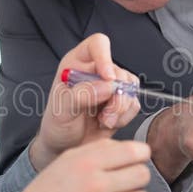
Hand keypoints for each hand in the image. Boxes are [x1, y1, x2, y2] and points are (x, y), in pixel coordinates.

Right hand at [23, 139, 151, 191]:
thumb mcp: (67, 160)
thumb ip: (99, 150)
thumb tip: (131, 149)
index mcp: (86, 163)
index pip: (134, 151)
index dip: (141, 154)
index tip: (140, 159)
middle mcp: (95, 185)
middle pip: (143, 175)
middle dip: (137, 178)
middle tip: (128, 182)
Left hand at [31, 34, 140, 170]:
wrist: (65, 146)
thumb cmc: (58, 124)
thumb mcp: (61, 110)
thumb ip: (81, 95)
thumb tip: (106, 86)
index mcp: (77, 63)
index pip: (97, 45)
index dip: (105, 57)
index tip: (107, 78)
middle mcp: (96, 71)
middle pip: (119, 71)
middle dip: (115, 96)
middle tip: (104, 114)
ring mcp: (110, 86)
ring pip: (130, 87)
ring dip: (120, 108)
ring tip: (103, 120)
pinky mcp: (121, 102)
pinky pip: (134, 103)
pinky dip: (124, 117)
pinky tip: (108, 123)